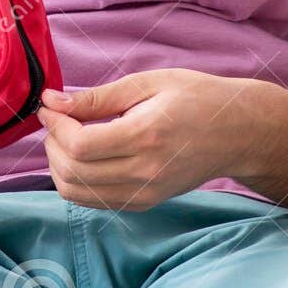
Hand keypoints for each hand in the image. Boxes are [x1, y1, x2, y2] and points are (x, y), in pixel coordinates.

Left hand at [36, 67, 275, 210]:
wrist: (239, 132)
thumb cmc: (197, 98)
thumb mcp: (148, 83)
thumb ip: (98, 97)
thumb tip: (52, 101)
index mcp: (146, 137)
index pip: (80, 146)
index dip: (55, 126)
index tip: (49, 105)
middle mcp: (145, 174)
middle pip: (72, 174)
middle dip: (51, 144)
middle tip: (56, 119)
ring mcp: (145, 194)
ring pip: (76, 194)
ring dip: (58, 165)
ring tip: (67, 137)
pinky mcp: (145, 203)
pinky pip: (94, 201)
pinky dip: (76, 180)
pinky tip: (83, 155)